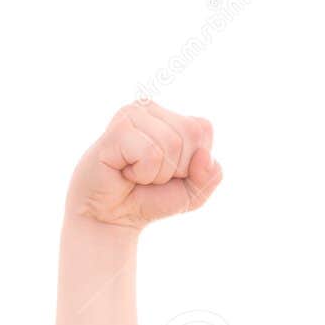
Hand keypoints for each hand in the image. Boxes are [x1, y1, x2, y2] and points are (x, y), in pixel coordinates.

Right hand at [65, 100, 222, 230]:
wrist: (113, 216)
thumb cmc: (151, 198)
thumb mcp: (194, 192)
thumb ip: (210, 176)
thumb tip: (205, 156)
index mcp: (171, 116)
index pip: (203, 129)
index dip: (193, 161)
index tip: (170, 171)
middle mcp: (150, 108)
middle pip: (191, 134)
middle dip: (177, 167)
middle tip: (151, 174)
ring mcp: (132, 115)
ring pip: (172, 143)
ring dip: (158, 173)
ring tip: (137, 174)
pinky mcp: (117, 130)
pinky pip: (151, 153)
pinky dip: (143, 173)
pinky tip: (125, 171)